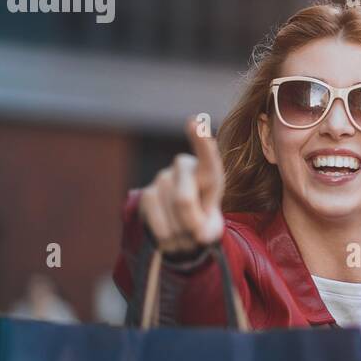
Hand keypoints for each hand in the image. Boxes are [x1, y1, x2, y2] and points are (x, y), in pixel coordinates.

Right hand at [138, 116, 225, 255]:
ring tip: (185, 231)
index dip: (201, 141)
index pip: (207, 157)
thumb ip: (210, 229)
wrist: (182, 227)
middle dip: (192, 224)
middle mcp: (184, 167)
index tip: (196, 123)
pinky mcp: (147, 193)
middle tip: (198, 234)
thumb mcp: (213, 225)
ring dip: (180, 234)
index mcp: (209, 171)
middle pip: (183, 200)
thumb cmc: (203, 219)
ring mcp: (162, 178)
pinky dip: (166, 237)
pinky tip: (171, 234)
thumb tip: (199, 234)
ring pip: (170, 216)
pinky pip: (156, 222)